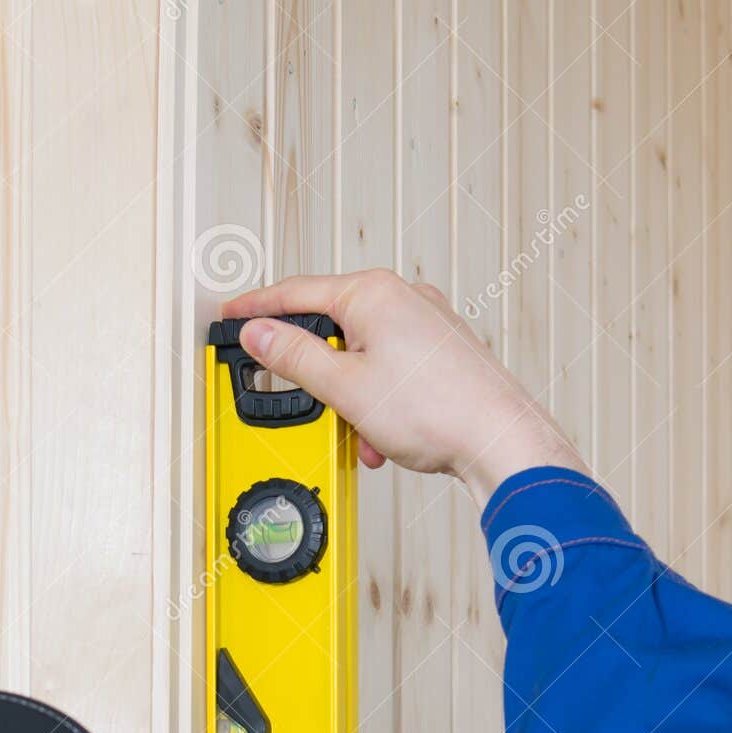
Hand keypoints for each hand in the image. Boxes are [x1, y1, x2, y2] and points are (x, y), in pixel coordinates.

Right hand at [221, 270, 585, 509]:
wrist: (499, 440)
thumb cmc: (439, 409)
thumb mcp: (345, 387)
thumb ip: (294, 358)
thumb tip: (261, 336)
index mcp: (374, 293)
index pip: (296, 292)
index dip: (257, 308)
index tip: (232, 316)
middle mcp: (404, 298)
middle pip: (332, 328)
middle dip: (319, 377)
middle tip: (309, 403)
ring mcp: (427, 325)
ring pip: (363, 358)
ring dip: (352, 400)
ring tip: (364, 432)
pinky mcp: (442, 354)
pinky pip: (392, 372)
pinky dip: (380, 405)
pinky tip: (387, 437)